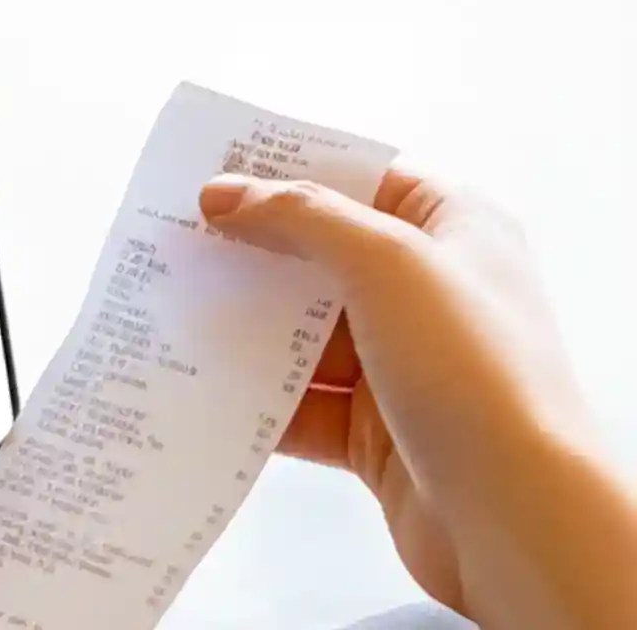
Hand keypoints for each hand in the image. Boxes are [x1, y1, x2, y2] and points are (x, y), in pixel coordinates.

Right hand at [200, 169, 636, 629]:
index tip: (218, 171)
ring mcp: (403, 364)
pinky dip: (257, 400)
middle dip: (253, 254)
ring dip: (246, 331)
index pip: (364, 180)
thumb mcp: (388, 263)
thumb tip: (224, 193)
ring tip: (173, 314)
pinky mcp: (375, 430)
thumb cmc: (477, 374)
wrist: (517, 518)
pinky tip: (203, 390)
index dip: (292, 171)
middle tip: (177, 243)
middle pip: (324, 257)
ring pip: (304, 335)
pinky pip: (301, 404)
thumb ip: (302, 218)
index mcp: (457, 230)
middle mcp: (432, 293)